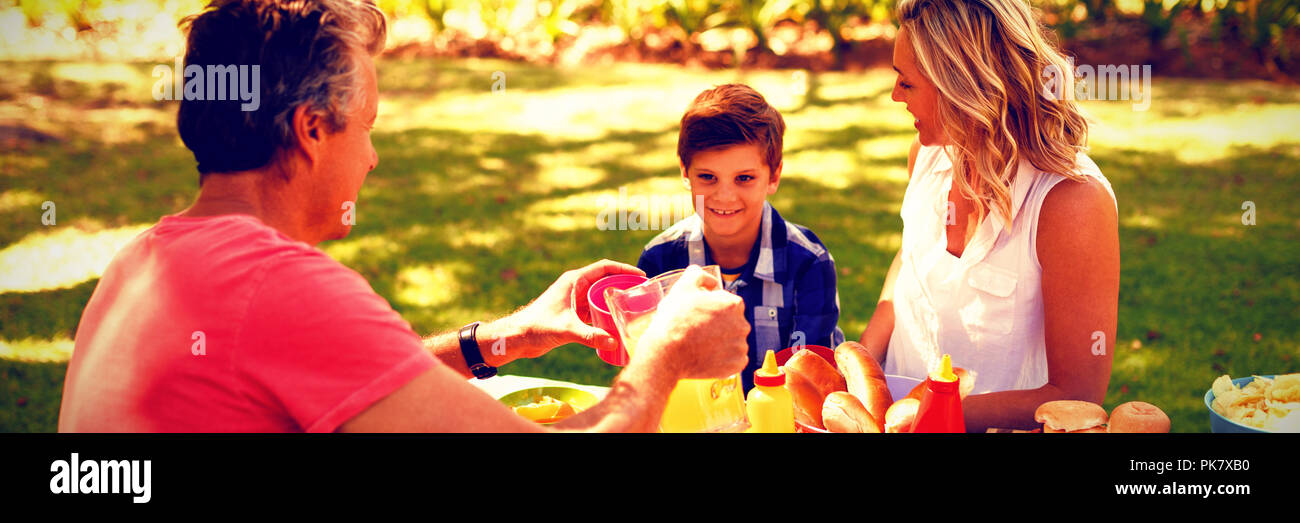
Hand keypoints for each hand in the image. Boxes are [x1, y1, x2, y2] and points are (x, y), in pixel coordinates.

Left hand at [502, 259, 644, 359]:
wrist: (518, 337)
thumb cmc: (537, 327)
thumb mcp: (565, 329)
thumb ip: (589, 335)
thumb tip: (613, 341)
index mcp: (574, 280)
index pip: (605, 267)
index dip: (624, 269)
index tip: (641, 276)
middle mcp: (576, 287)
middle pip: (606, 280)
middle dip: (624, 285)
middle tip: (643, 294)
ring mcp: (575, 300)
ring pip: (601, 295)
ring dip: (617, 299)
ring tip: (635, 307)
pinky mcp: (573, 313)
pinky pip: (596, 309)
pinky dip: (607, 312)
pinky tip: (618, 322)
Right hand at [637, 265, 749, 379]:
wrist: (667, 353)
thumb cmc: (674, 319)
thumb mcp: (683, 286)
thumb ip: (698, 275)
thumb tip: (711, 282)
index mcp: (734, 304)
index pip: (727, 304)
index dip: (712, 308)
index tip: (699, 315)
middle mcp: (742, 325)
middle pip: (731, 323)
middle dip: (718, 326)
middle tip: (697, 330)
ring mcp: (740, 346)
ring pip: (732, 342)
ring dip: (720, 343)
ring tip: (700, 345)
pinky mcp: (736, 365)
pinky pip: (732, 360)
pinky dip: (722, 360)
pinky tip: (706, 357)